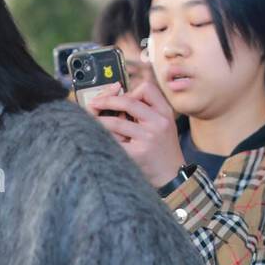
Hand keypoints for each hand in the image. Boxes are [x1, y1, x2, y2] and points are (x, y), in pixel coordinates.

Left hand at [87, 62, 185, 188]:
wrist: (172, 176)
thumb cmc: (164, 150)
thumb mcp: (164, 125)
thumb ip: (148, 111)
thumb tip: (119, 98)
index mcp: (164, 113)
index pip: (147, 89)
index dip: (130, 91)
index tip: (120, 97)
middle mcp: (158, 123)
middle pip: (128, 102)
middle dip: (106, 101)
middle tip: (94, 103)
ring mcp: (148, 138)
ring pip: (116, 123)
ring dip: (100, 121)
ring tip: (93, 122)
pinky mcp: (137, 154)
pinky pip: (113, 141)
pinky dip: (103, 138)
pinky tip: (98, 138)